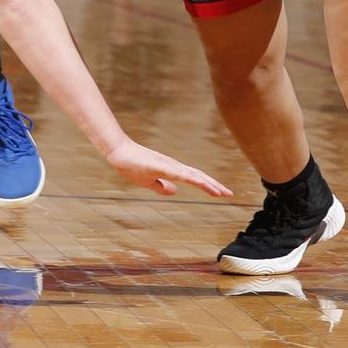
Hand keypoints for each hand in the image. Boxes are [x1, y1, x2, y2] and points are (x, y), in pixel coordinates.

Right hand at [105, 137, 231, 197]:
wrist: (118, 153)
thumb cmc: (132, 165)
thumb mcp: (148, 181)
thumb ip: (161, 186)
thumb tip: (175, 191)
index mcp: (172, 170)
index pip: (195, 178)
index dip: (209, 185)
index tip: (222, 193)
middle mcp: (174, 166)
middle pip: (198, 176)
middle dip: (214, 185)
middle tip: (229, 194)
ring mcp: (167, 164)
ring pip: (191, 174)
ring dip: (205, 183)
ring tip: (219, 191)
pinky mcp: (158, 165)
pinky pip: (176, 172)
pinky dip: (188, 177)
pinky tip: (196, 182)